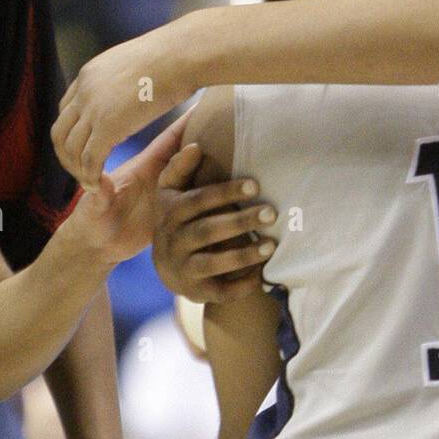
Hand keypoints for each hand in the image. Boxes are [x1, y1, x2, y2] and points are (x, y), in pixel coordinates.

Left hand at [54, 24, 196, 191]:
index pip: (66, 109)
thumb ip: (126, 78)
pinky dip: (91, 177)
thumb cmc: (174, 55)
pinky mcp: (108, 126)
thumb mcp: (136, 62)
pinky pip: (90, 160)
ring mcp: (93, 109)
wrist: (180, 54)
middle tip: (83, 171)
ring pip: (71, 150)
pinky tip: (99, 185)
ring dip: (78, 171)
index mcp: (89, 75)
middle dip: (67, 156)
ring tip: (91, 184)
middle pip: (60, 132)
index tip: (86, 146)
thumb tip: (140, 83)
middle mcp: (84, 91)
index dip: (73, 132)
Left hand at [65, 118, 256, 269]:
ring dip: (225, 166)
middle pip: (196, 152)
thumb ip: (99, 196)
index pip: (172, 140)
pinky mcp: (179, 216)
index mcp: (146, 167)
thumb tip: (98, 183)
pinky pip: (205, 204)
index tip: (210, 101)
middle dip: (216, 135)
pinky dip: (222, 198)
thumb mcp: (93, 208)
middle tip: (241, 118)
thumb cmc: (92, 220)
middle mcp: (164, 177)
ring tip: (252, 152)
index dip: (190, 121)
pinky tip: (243, 195)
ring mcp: (174, 195)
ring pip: (204, 175)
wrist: (97, 246)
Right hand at [153, 176, 274, 304]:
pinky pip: (219, 292)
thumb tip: (195, 146)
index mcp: (171, 212)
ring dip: (243, 254)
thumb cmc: (178, 217)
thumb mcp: (171, 191)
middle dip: (241, 222)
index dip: (226, 192)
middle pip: (207, 231)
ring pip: (213, 263)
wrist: (166, 265)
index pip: (198, 200)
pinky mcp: (195, 292)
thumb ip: (181, 168)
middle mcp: (173, 241)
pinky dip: (241, 285)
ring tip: (272, 245)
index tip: (255, 185)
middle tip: (272, 212)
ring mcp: (183, 269)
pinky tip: (263, 274)